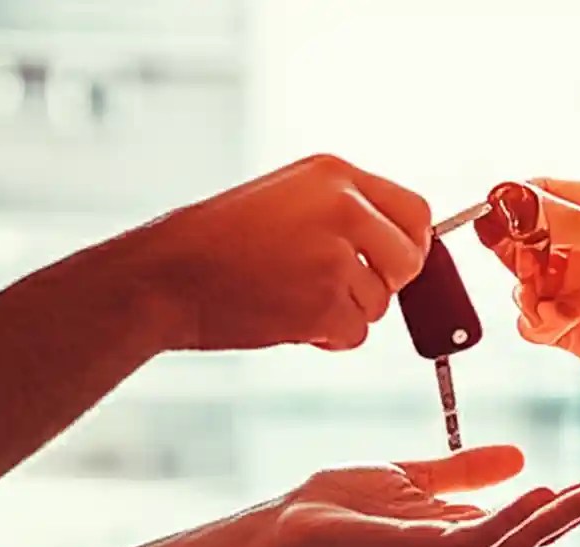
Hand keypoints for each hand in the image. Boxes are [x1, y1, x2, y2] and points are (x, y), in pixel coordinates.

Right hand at [126, 154, 432, 350]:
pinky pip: (355, 334)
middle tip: (340, 289)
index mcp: (335, 174)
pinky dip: (327, 338)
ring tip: (291, 296)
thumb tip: (400, 246)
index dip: (411, 243)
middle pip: (408, 261)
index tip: (395, 262)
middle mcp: (344, 208)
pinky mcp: (325, 303)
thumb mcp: (286, 200)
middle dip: (383, 284)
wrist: (164, 277)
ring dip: (344, 312)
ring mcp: (336, 256)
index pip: (415, 211)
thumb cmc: (216, 244)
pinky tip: (287, 319)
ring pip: (379, 303)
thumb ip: (344, 213)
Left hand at [268, 445, 579, 546]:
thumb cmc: (341, 506)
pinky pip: (477, 537)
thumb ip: (466, 470)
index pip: (533, 518)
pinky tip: (542, 493)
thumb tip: (520, 455)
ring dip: (565, 514)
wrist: (288, 524)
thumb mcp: (416, 475)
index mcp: (464, 534)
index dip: (577, 499)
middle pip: (537, 533)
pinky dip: (514, 516)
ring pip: (518, 538)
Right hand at [476, 179, 579, 415]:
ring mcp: (577, 286)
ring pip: (521, 280)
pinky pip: (532, 320)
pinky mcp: (572, 326)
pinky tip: (564, 322)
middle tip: (524, 264)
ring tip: (545, 299)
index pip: (545, 194)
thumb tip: (524, 203)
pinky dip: (537, 321)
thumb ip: (577, 225)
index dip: (518, 203)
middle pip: (524, 237)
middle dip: (515, 250)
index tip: (499, 216)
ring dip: (524, 289)